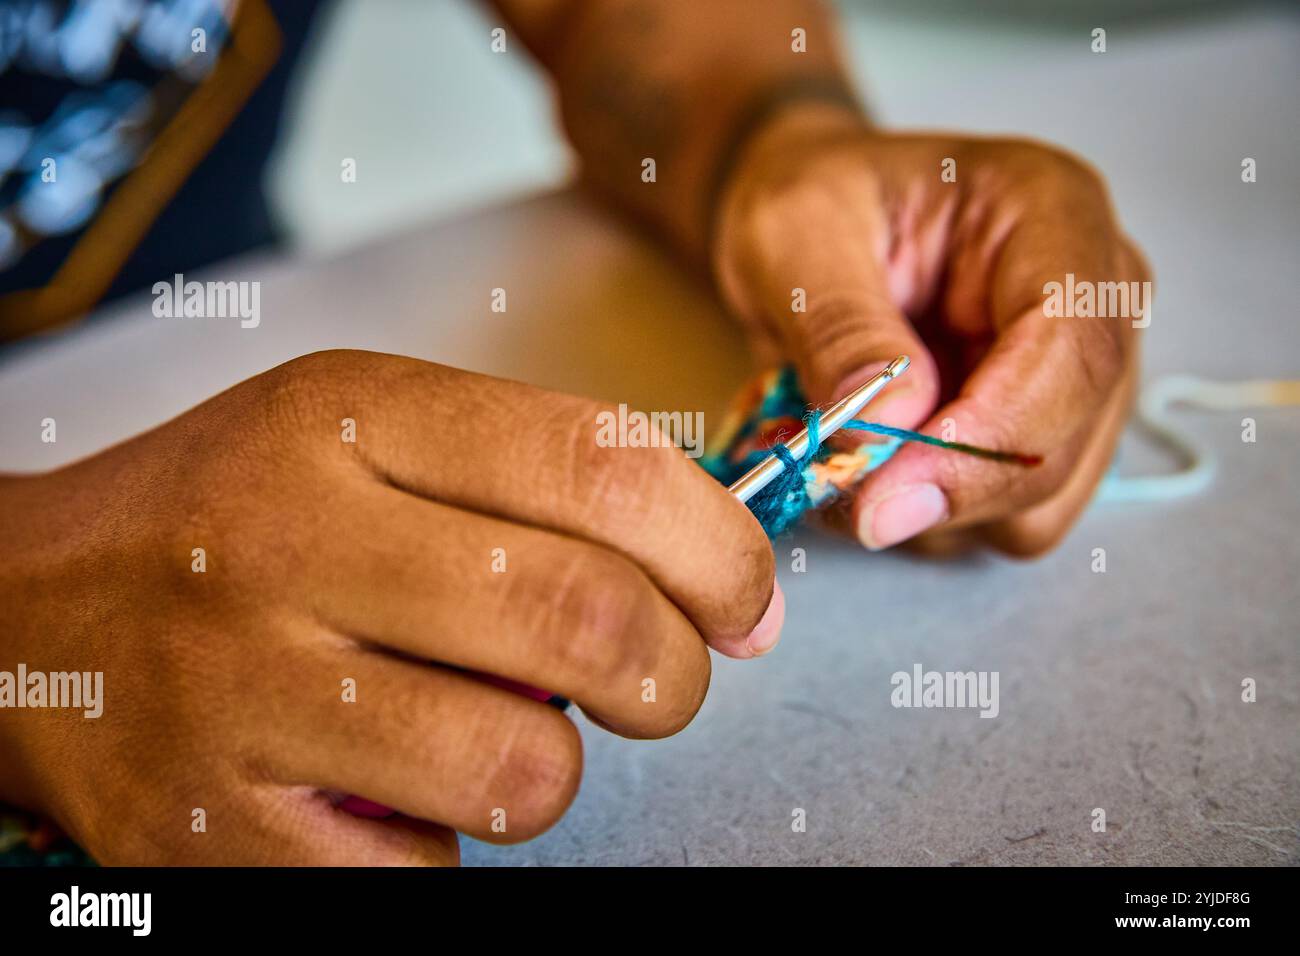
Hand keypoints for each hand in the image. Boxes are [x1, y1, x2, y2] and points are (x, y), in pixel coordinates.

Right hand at [0, 350, 777, 863]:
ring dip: (554, 767)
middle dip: (672, 672)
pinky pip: (427, 875)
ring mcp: (242, 690)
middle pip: (585, 616)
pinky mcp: (213, 830)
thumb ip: (527, 482)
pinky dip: (449, 846)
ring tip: (498, 733)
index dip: (718, 546)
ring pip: (522, 766)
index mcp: (349, 417)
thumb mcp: (362, 434)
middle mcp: (290, 539)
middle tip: (657, 681)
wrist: (27, 610)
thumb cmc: (235, 516)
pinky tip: (395, 794)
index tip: (746, 604)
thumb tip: (716, 582)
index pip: (601, 462)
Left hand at [713, 106, 1148, 554]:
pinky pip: (998, 526)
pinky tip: (864, 467)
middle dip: (944, 487)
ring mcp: (1075, 379)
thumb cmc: (808, 202)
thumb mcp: (792, 235)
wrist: (806, 227)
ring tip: (837, 458)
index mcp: (1050, 212)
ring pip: (1038, 506)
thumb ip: (843, 328)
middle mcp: (1092, 300)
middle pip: (1065, 443)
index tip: (885, 488)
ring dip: (928, 511)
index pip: (1070, 345)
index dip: (985, 436)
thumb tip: (893, 424)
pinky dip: (921, 519)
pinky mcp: (1037, 439)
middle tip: (833, 483)